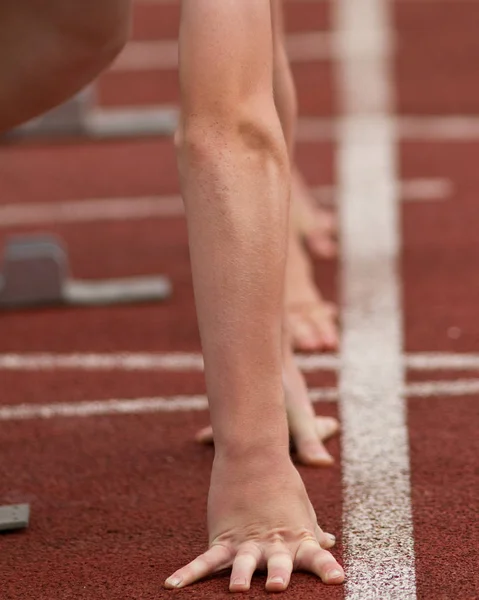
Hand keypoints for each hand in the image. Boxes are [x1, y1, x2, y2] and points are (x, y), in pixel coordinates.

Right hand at [165, 453, 343, 591]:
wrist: (252, 453)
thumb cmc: (281, 483)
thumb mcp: (300, 509)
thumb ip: (311, 531)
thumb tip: (328, 543)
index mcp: (297, 537)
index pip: (316, 556)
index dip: (326, 567)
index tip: (338, 578)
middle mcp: (273, 543)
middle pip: (278, 562)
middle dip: (279, 575)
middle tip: (278, 586)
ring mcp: (246, 540)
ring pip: (243, 563)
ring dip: (241, 575)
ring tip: (237, 589)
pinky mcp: (222, 536)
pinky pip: (205, 559)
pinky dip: (189, 572)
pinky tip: (173, 585)